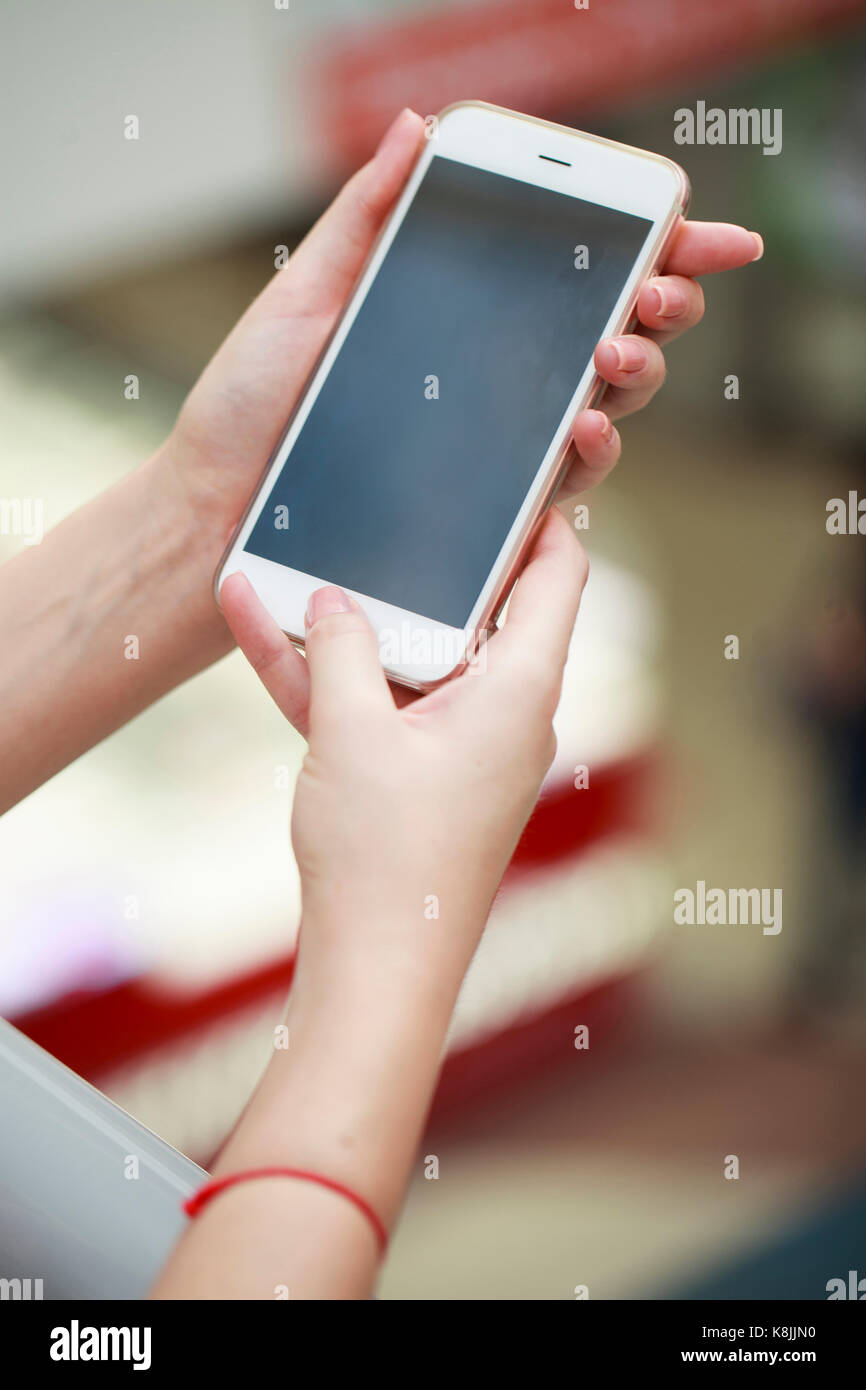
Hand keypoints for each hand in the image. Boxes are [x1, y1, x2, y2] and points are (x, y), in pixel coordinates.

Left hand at [164, 106, 762, 591]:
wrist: (218, 499)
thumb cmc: (255, 400)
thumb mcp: (307, 292)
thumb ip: (367, 216)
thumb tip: (416, 127)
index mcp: (467, 313)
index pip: (576, 268)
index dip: (653, 243)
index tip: (698, 224)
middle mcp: (496, 377)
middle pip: (617, 331)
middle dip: (664, 301)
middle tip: (657, 287)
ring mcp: (498, 443)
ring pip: (608, 404)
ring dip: (638, 370)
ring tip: (615, 349)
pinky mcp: (486, 507)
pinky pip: (565, 481)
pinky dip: (592, 452)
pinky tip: (582, 425)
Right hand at [220, 507, 586, 1001]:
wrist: (375, 967)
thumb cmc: (385, 855)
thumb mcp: (350, 730)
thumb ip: (341, 648)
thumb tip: (331, 600)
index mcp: (519, 689)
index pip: (557, 578)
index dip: (542, 520)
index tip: (510, 475)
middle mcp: (503, 712)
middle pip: (473, 612)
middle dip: (418, 566)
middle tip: (384, 504)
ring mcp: (460, 746)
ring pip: (407, 659)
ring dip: (347, 625)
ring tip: (282, 565)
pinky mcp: (418, 775)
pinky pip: (377, 707)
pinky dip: (329, 678)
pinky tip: (257, 629)